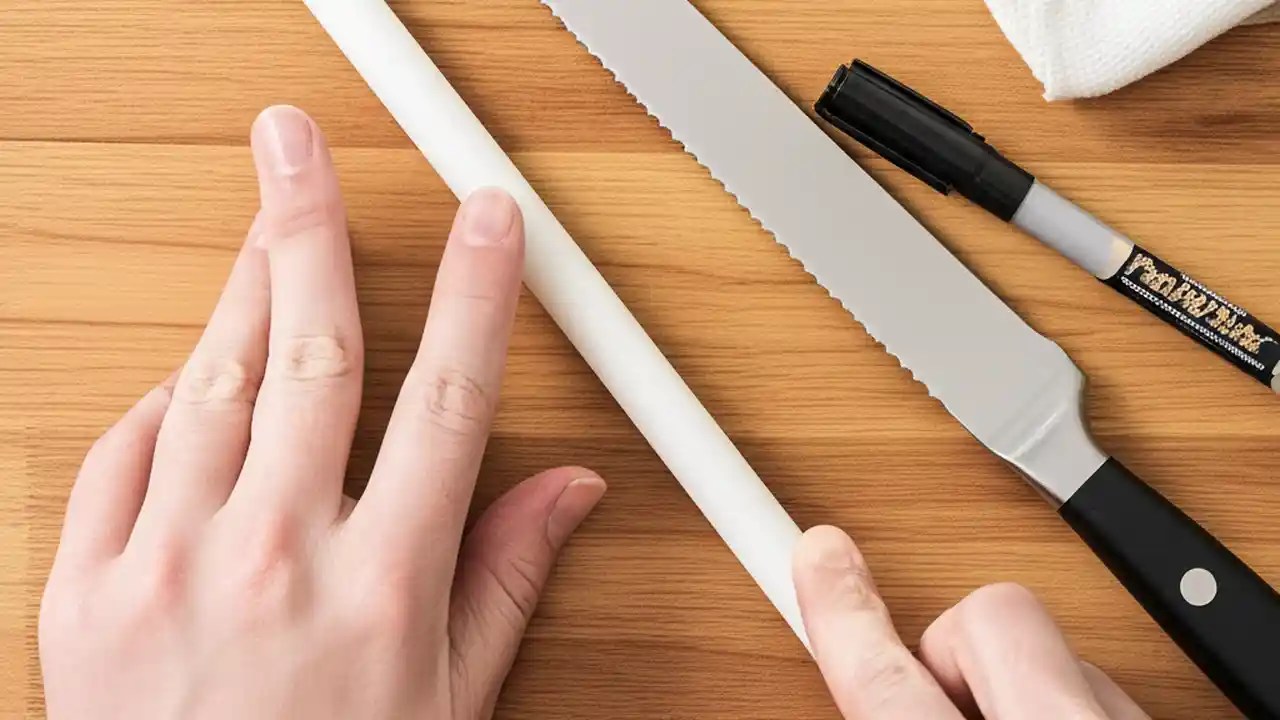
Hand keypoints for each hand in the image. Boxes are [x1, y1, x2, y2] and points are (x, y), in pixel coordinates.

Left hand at [38, 106, 605, 719]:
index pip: (451, 402)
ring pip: (211, 386)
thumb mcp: (451, 705)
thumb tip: (569, 487)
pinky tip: (188, 383)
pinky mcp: (82, 593)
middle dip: (313, 233)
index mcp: (384, 591)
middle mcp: (276, 562)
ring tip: (261, 233)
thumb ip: (509, 579)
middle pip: (312, 355)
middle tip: (302, 155)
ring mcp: (167, 570)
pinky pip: (118, 456)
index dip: (478, 296)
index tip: (490, 227)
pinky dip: (158, 404)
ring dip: (239, 294)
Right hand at [793, 526, 1149, 719]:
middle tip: (939, 691)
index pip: (884, 680)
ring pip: (1065, 652)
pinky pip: (1119, 693)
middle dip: (952, 640)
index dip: (842, 608)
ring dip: (1030, 683)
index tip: (818, 552)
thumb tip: (878, 676)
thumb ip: (891, 715)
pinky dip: (1086, 708)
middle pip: (991, 616)